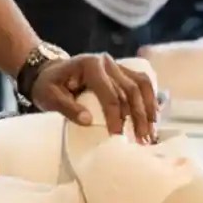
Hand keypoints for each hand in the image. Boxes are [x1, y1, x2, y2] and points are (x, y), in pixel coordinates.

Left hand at [31, 54, 157, 142]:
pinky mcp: (121, 71)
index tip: (118, 136)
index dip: (116, 117)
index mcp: (91, 65)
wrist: (48, 71)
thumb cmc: (48, 85)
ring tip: (151, 132)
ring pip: (141, 85)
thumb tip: (89, 121)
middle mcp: (107, 62)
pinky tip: (154, 116)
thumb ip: (67, 108)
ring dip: (148, 109)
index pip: (110, 94)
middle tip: (142, 139)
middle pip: (130, 90)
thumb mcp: (49, 96)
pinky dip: (150, 99)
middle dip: (138, 117)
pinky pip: (141, 83)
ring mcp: (116, 65)